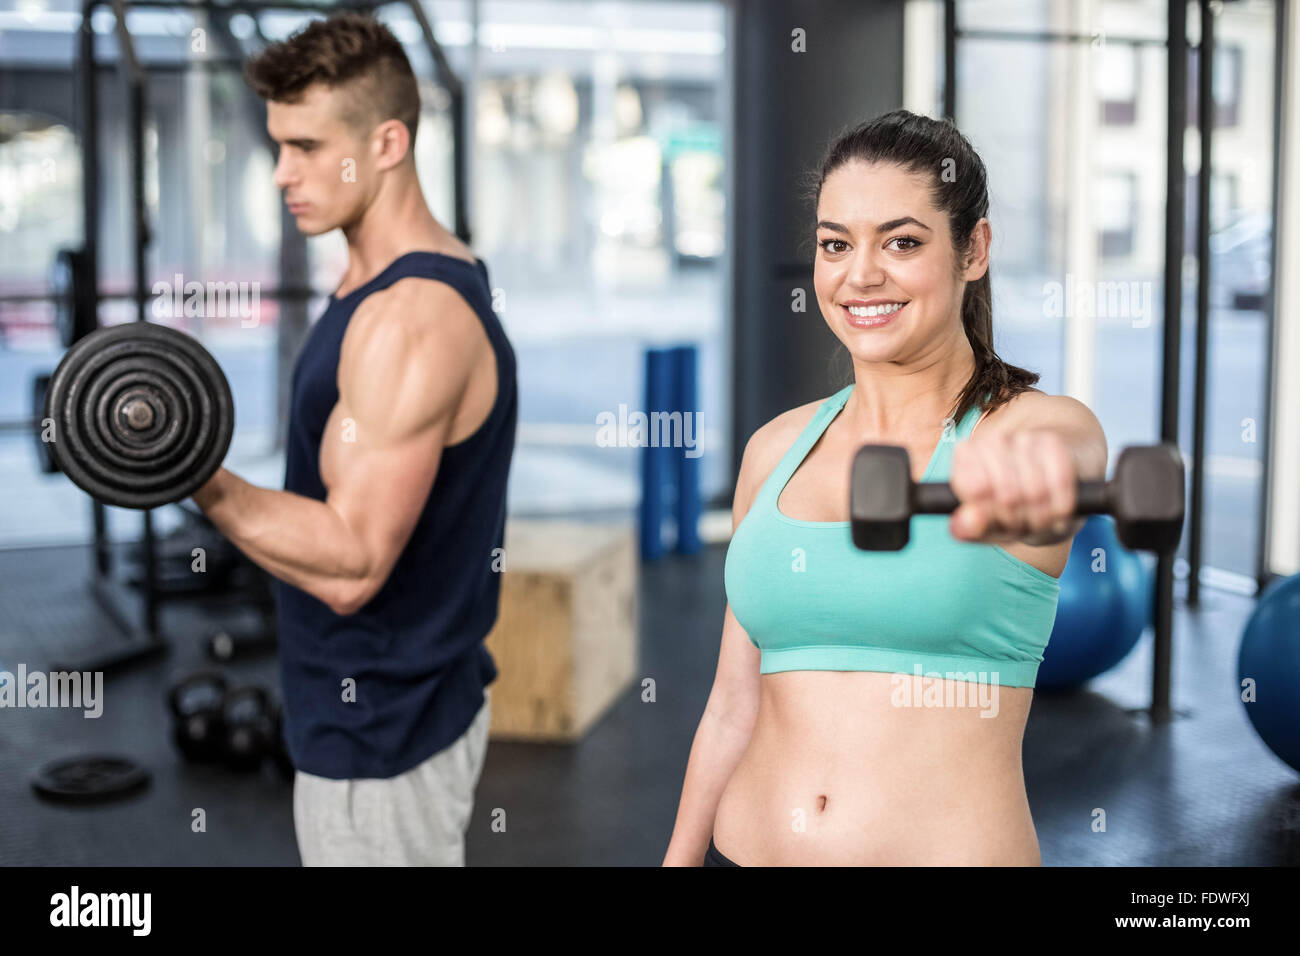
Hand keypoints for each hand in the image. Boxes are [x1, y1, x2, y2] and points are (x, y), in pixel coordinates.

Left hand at [948, 430, 1079, 545]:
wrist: (1054, 488)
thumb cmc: (1013, 508)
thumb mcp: (987, 524)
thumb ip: (970, 528)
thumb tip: (969, 522)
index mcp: (965, 456)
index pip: (974, 489)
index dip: (991, 515)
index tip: (997, 521)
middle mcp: (992, 440)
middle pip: (1006, 494)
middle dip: (1017, 520)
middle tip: (1021, 525)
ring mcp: (1024, 438)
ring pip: (1035, 490)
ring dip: (1040, 518)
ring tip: (1038, 521)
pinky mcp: (1054, 443)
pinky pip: (1060, 483)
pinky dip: (1061, 508)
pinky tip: (1058, 514)